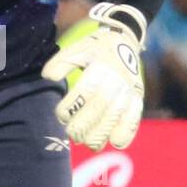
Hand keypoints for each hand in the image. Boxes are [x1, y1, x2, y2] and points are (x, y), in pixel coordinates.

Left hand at [41, 2, 145, 151]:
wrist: (125, 42)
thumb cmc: (95, 50)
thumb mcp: (77, 49)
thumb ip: (61, 62)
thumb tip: (47, 76)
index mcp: (101, 65)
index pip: (86, 90)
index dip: (72, 107)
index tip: (61, 116)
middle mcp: (118, 78)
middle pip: (101, 107)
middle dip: (84, 125)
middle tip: (72, 134)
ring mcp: (130, 90)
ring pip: (117, 117)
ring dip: (102, 134)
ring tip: (88, 144)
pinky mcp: (138, 99)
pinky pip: (135, 119)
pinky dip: (126, 133)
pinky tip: (113, 142)